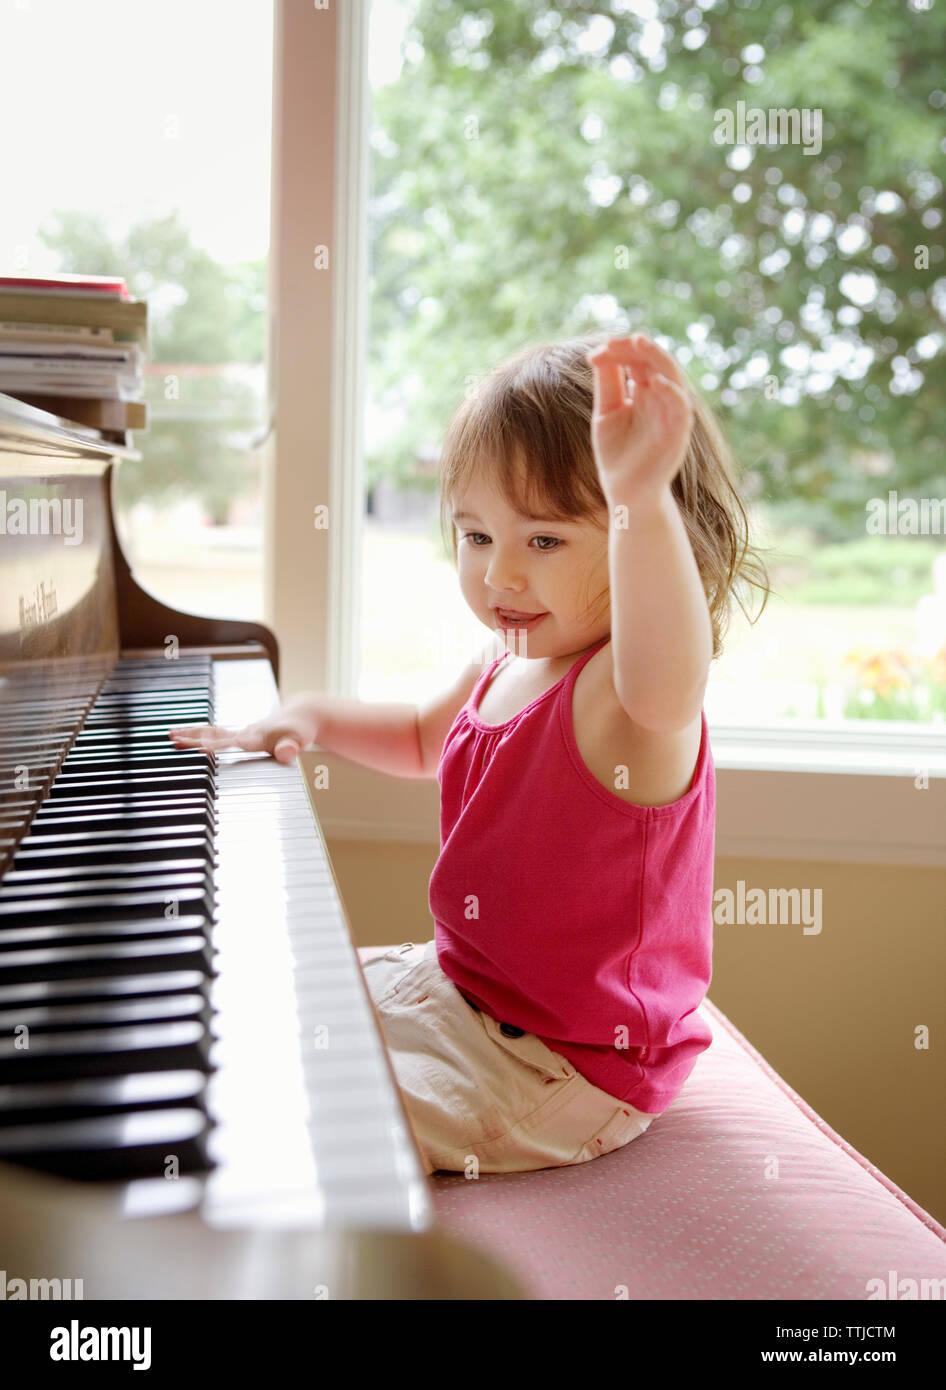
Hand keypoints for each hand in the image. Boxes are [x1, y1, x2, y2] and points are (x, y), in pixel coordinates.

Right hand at [168, 699, 318, 764]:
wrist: (303, 714)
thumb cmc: (300, 730)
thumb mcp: (298, 740)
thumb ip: (291, 748)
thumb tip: (287, 753)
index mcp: (253, 738)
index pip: (228, 743)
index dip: (211, 745)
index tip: (192, 745)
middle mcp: (244, 733)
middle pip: (214, 735)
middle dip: (192, 736)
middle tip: (171, 737)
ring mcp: (242, 732)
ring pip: (212, 732)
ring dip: (192, 733)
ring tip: (171, 735)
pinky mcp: (243, 734)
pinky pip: (218, 734)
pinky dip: (201, 734)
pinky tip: (189, 737)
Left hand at [587, 334, 693, 503]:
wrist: (625, 492)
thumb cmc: (616, 454)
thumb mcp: (607, 413)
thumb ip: (608, 385)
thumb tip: (600, 352)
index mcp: (643, 391)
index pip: (636, 360)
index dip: (618, 352)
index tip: (595, 354)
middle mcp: (660, 398)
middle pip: (654, 362)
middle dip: (639, 348)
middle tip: (620, 340)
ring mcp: (671, 413)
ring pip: (671, 377)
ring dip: (657, 359)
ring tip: (640, 344)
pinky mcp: (679, 432)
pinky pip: (680, 407)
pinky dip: (670, 392)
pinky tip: (653, 382)